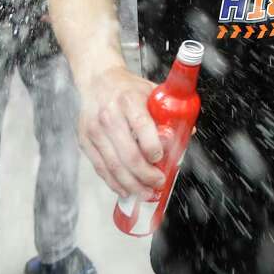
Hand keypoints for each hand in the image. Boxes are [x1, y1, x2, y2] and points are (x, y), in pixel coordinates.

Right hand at [75, 65, 164, 197]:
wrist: (98, 80)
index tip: (162, 158)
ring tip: (145, 193)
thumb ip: (168, 111)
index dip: (152, 146)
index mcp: (129, 100)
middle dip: (145, 174)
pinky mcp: (85, 141)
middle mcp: (109, 115)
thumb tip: (189, 131)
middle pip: (127, 153)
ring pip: (113, 165)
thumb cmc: (128, 88)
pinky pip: (100, 168)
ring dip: (131, 184)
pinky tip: (126, 190)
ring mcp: (94, 130)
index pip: (141, 126)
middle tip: (157, 182)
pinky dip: (114, 182)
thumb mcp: (151, 91)